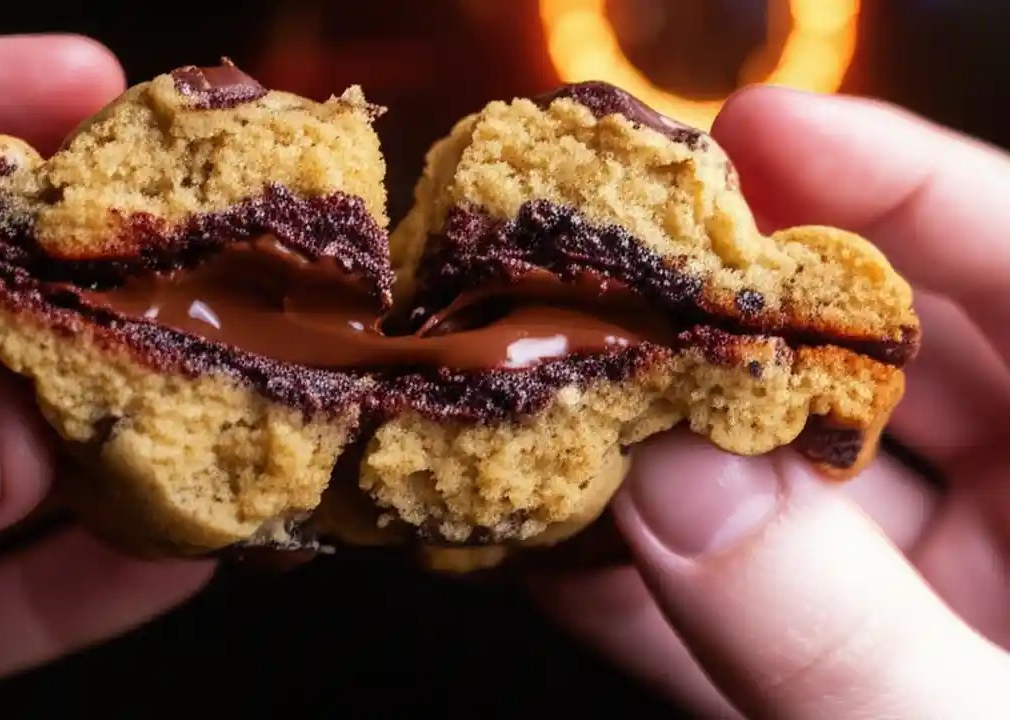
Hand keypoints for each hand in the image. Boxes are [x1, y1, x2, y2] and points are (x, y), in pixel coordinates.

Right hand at [533, 87, 1009, 717]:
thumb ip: (843, 632)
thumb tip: (671, 479)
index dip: (897, 179)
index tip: (755, 131)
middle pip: (867, 366)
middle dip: (724, 317)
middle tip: (597, 271)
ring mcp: (919, 611)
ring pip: (770, 491)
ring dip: (645, 453)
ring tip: (533, 400)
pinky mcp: (828, 681)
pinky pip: (720, 611)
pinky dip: (627, 588)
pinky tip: (542, 552)